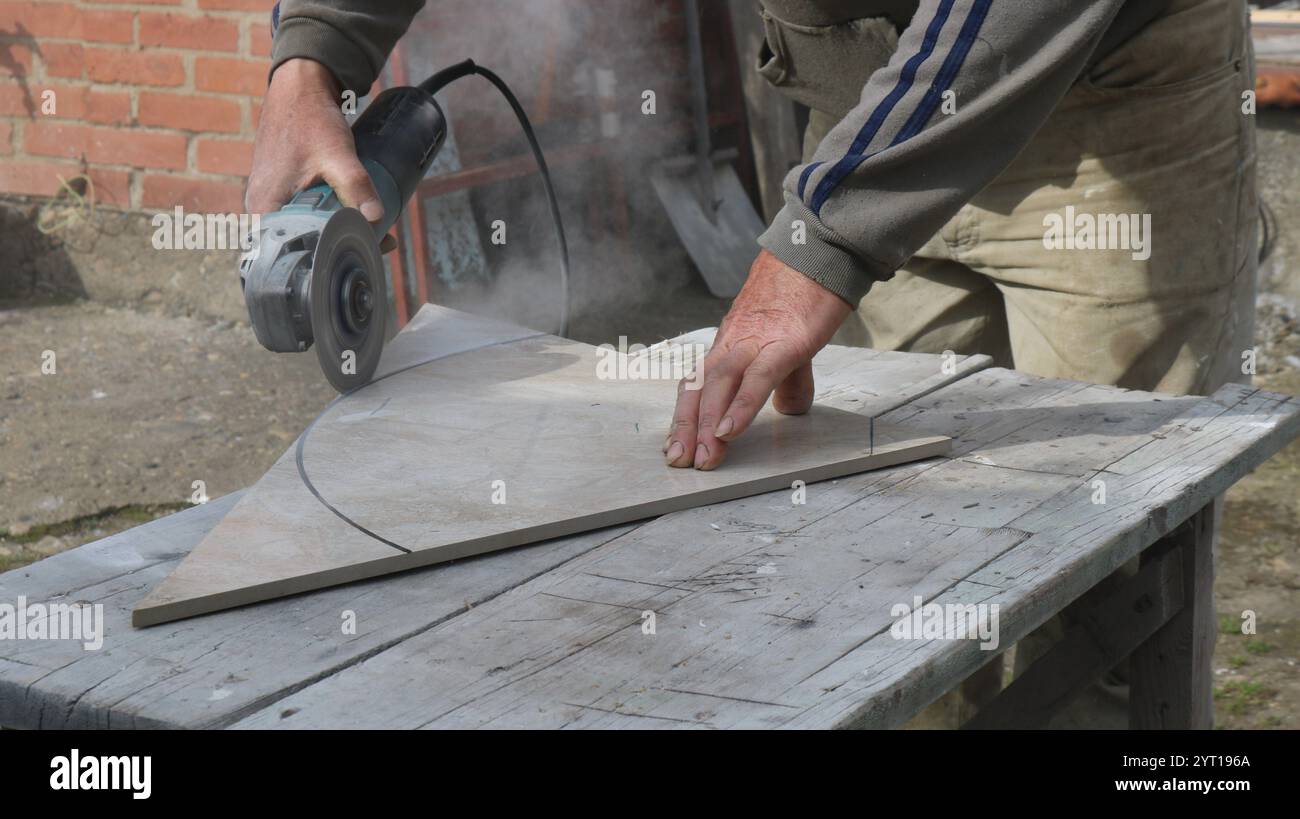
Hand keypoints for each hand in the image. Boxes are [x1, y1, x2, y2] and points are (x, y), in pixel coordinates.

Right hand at [245, 59, 394, 249]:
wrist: (300, 89)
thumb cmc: (309, 118)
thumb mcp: (336, 154)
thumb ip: (356, 185)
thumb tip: (376, 217)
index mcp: (265, 208)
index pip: (287, 254)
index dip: (321, 262)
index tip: (354, 262)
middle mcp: (262, 209)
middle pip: (301, 245)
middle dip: (338, 249)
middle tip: (375, 247)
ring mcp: (272, 200)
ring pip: (307, 229)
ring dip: (338, 233)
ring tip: (374, 234)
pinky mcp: (284, 192)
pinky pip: (307, 215)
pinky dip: (332, 218)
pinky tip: (356, 218)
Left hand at [666, 249, 851, 469]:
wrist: (819, 249)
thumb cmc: (802, 293)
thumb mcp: (789, 343)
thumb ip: (786, 378)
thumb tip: (786, 409)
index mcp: (731, 344)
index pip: (697, 384)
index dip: (684, 415)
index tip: (676, 445)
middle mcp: (733, 343)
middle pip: (699, 388)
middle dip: (687, 428)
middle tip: (679, 462)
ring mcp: (755, 340)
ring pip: (718, 386)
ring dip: (706, 424)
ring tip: (702, 457)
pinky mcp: (783, 342)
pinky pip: (756, 379)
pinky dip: (739, 406)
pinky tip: (728, 430)